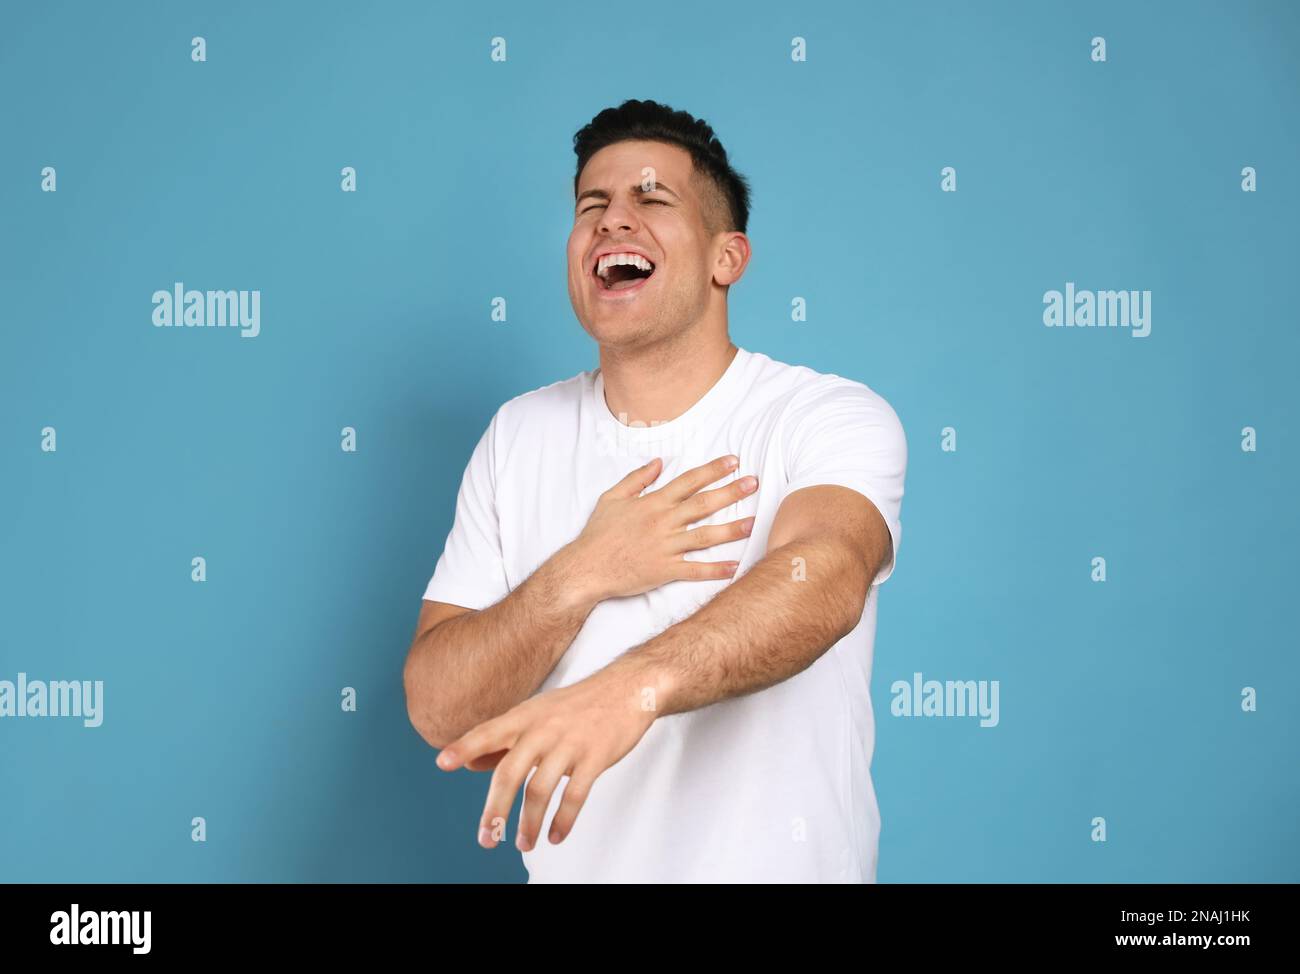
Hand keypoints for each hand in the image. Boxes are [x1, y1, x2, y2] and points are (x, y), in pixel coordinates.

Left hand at [435, 662, 659, 849]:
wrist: (628, 688)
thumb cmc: (577, 705)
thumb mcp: (538, 712)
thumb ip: (507, 737)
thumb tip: (473, 763)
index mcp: (525, 716)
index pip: (488, 732)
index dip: (464, 746)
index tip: (442, 763)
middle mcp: (543, 728)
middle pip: (510, 772)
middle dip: (495, 810)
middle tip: (486, 839)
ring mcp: (570, 743)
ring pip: (540, 789)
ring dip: (529, 823)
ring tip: (524, 844)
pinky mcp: (596, 756)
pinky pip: (575, 794)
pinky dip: (564, 820)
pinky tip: (556, 836)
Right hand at [561, 454, 757, 603]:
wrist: (586, 567)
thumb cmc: (598, 534)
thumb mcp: (612, 498)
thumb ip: (637, 479)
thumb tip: (659, 463)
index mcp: (653, 503)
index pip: (689, 481)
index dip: (713, 470)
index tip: (733, 461)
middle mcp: (663, 522)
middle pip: (703, 504)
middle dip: (731, 492)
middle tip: (754, 483)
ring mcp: (665, 547)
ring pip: (704, 536)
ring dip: (731, 529)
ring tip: (753, 522)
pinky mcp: (665, 570)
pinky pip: (694, 570)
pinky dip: (715, 570)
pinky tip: (734, 567)